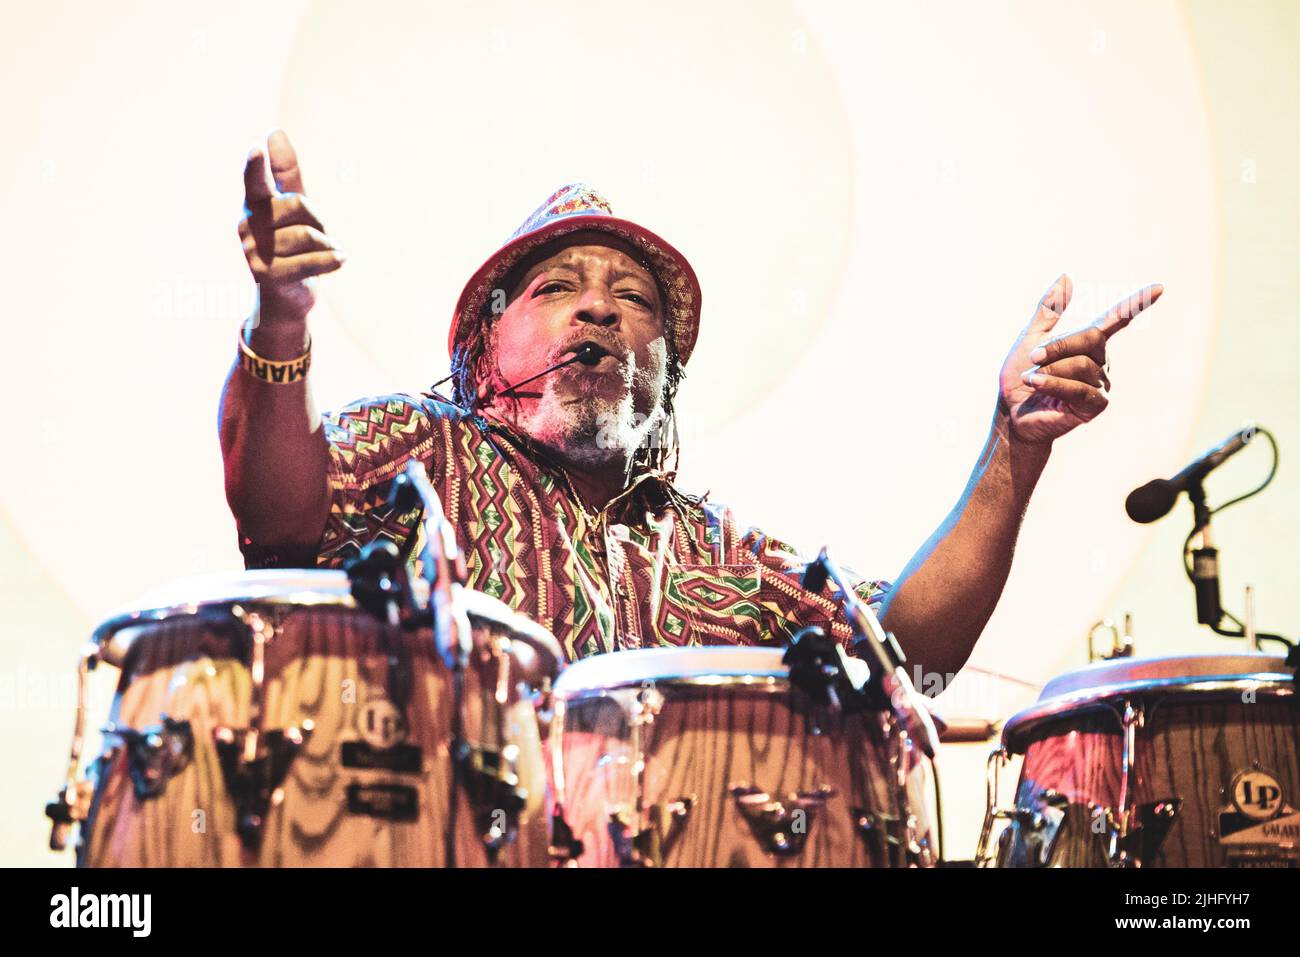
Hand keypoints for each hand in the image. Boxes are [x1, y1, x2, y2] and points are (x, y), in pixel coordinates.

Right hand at [238, 130, 344, 324]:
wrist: (286, 298)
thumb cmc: (291, 247)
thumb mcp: (293, 209)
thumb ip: (286, 173)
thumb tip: (273, 131)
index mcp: (254, 206)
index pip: (255, 182)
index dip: (257, 167)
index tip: (257, 149)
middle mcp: (247, 226)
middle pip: (298, 206)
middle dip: (318, 221)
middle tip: (318, 237)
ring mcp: (253, 252)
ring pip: (308, 236)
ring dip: (326, 246)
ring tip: (324, 254)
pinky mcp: (267, 276)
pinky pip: (311, 261)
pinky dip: (332, 261)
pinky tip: (340, 261)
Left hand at [999, 274, 1162, 443]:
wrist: (1011, 413)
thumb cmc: (1020, 377)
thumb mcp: (1030, 338)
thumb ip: (1048, 310)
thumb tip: (1065, 277)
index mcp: (1089, 343)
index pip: (1116, 319)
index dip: (1136, 303)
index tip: (1159, 287)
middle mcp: (1100, 362)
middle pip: (1091, 338)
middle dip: (1058, 346)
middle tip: (1033, 357)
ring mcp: (1101, 385)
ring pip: (1081, 365)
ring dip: (1049, 370)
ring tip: (1032, 379)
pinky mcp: (1096, 406)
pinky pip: (1078, 388)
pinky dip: (1053, 384)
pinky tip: (1036, 384)